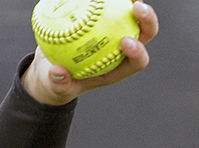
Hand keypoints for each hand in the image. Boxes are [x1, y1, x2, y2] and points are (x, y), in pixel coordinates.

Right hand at [21, 1, 158, 105]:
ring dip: (131, 2)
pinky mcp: (104, 21)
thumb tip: (57, 72)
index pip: (136, 62)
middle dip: (147, 20)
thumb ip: (59, 84)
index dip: (137, 52)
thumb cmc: (60, 82)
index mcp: (118, 68)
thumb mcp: (56, 88)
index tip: (125, 42)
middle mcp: (121, 50)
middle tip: (137, 7)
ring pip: (130, 16)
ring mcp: (114, 33)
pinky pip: (107, 7)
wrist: (51, 69)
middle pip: (142, 34)